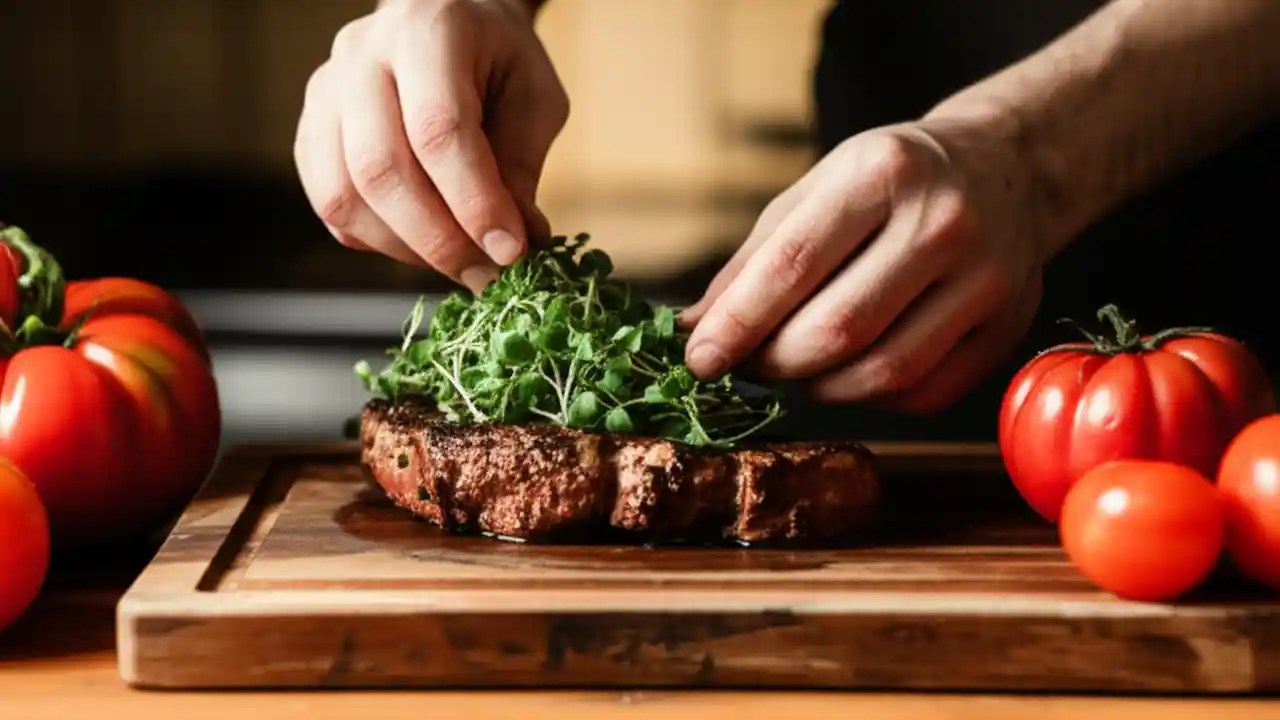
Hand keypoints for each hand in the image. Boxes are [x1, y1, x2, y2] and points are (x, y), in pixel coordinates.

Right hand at [293, 0, 568, 292]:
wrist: (445, 23)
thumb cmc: (496, 60)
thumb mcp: (534, 97)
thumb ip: (520, 165)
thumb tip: (508, 244)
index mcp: (427, 31)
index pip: (439, 129)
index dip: (474, 202)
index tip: (510, 251)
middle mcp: (362, 54)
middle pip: (381, 168)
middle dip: (438, 239)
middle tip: (486, 273)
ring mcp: (325, 91)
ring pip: (344, 195)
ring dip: (404, 248)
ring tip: (458, 261)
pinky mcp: (309, 130)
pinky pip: (330, 206)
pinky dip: (376, 241)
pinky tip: (419, 242)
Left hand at [679, 118, 1047, 412]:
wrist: (1007, 168)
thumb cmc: (893, 181)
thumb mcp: (818, 190)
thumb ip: (755, 259)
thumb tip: (696, 328)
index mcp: (881, 173)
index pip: (792, 266)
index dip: (737, 324)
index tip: (700, 358)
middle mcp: (941, 222)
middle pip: (836, 330)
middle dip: (775, 362)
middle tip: (752, 363)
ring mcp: (985, 279)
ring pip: (881, 373)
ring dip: (820, 388)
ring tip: (800, 368)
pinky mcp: (1007, 327)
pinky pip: (923, 393)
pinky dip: (873, 398)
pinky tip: (855, 370)